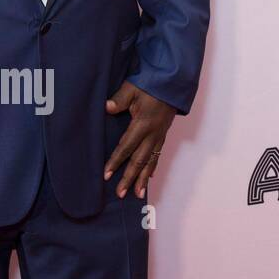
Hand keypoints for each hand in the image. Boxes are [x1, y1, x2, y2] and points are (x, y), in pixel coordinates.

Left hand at [104, 82, 175, 197]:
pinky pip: (157, 155)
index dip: (116, 162)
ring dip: (143, 179)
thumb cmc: (151, 85)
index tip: (106, 175)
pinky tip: (149, 177)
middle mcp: (152, 134)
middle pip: (139, 161)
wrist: (172, 84)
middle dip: (129, 178)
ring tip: (138, 194)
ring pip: (150, 162)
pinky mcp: (163, 135)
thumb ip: (120, 99)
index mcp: (142, 124)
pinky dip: (152, 167)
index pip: (126, 147)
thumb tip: (107, 107)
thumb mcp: (133, 88)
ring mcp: (159, 136)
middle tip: (120, 194)